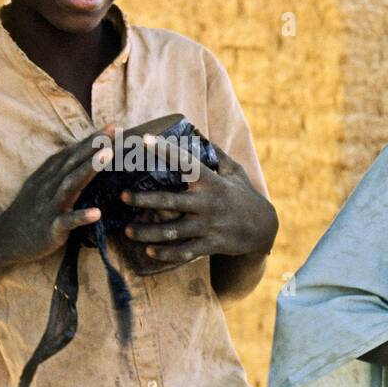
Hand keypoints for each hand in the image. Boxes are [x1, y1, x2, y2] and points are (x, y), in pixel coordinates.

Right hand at [0, 127, 112, 265]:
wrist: (5, 239)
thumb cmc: (30, 211)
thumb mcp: (42, 185)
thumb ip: (59, 168)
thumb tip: (77, 149)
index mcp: (50, 176)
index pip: (73, 153)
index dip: (92, 139)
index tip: (114, 126)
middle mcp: (50, 186)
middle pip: (73, 162)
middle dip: (94, 145)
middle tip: (114, 130)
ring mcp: (50, 206)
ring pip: (70, 184)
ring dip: (88, 169)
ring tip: (107, 155)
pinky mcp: (51, 228)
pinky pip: (67, 222)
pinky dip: (81, 216)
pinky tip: (97, 213)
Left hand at [121, 133, 277, 264]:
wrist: (264, 229)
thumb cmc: (245, 196)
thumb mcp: (235, 172)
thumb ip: (216, 155)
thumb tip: (195, 133)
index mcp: (212, 183)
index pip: (186, 163)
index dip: (166, 151)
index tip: (144, 141)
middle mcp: (209, 204)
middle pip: (171, 202)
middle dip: (144, 199)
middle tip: (123, 196)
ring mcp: (209, 226)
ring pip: (173, 231)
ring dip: (148, 232)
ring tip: (128, 230)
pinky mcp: (211, 244)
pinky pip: (185, 251)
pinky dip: (167, 253)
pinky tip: (149, 251)